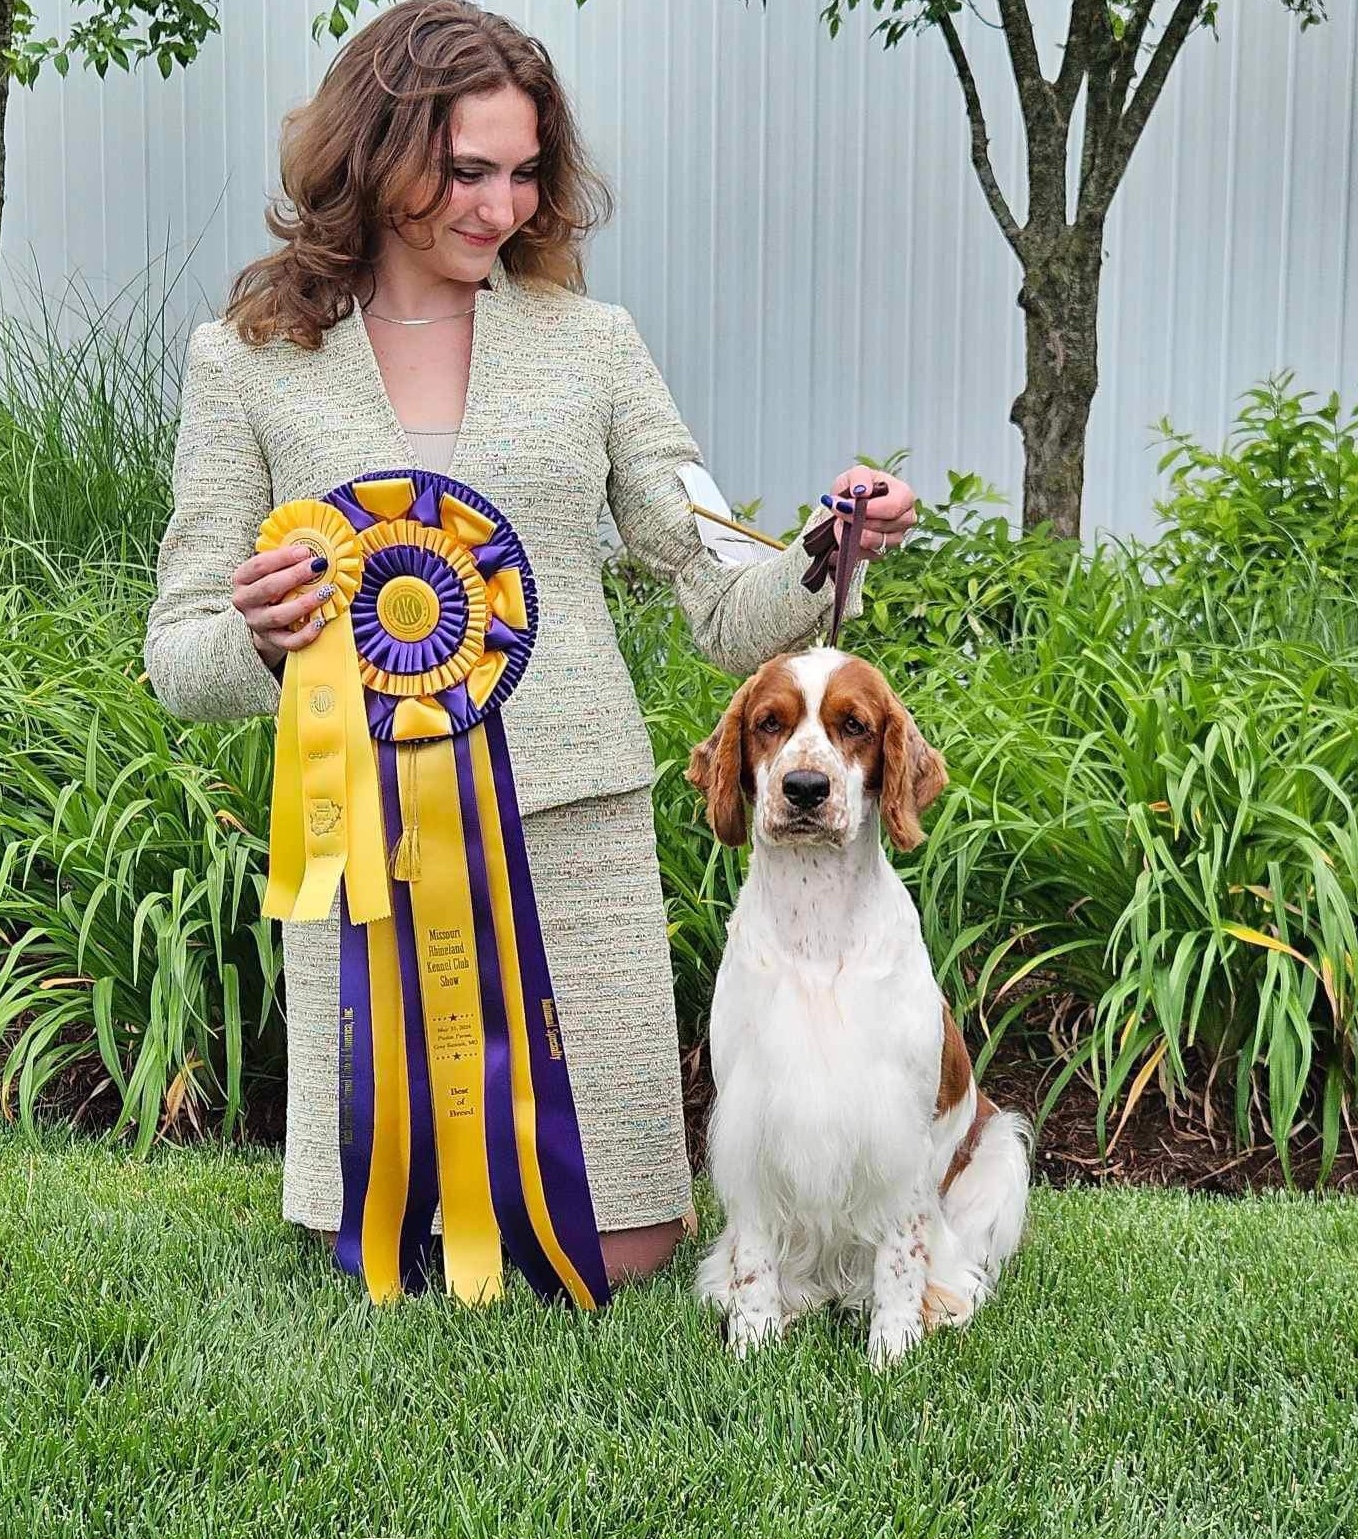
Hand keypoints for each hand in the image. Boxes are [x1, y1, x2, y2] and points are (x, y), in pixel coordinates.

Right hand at [231, 545, 333, 668]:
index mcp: (242, 579)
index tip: (306, 551)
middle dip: (295, 575)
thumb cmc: (273, 588)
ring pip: (279, 615)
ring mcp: (257, 623)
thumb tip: (312, 549)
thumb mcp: (272, 571)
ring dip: (305, 603)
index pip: (259, 565)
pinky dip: (306, 633)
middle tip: (319, 566)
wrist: (265, 622)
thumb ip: (286, 560)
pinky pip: (289, 641)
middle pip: (268, 588)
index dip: (283, 557)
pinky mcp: (272, 641)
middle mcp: (245, 601)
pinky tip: (321, 621)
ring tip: (326, 591)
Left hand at [821, 465, 916, 561]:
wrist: (847, 505)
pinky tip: (844, 533)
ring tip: (840, 521)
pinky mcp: (881, 553)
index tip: (847, 505)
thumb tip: (861, 491)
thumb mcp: (856, 474)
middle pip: (884, 526)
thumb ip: (859, 478)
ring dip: (852, 533)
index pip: (894, 507)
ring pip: (874, 543)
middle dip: (856, 520)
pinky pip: (866, 555)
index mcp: (904, 496)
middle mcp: (905, 519)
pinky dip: (850, 545)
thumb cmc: (857, 487)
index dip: (870, 509)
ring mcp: (895, 538)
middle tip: (839, 510)